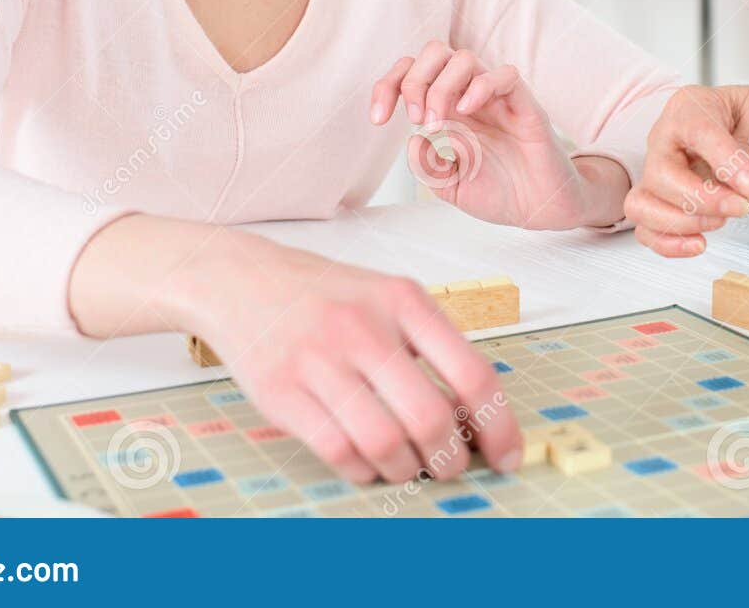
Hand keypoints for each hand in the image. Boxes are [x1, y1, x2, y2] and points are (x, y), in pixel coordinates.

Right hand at [175, 231, 522, 484]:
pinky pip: (338, 453)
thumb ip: (433, 345)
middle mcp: (364, 328)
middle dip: (450, 458)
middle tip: (450, 465)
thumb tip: (479, 415)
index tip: (507, 455)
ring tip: (408, 465)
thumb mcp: (389, 296)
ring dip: (407, 470)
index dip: (499, 426)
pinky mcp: (280, 393)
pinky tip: (367, 461)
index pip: (472, 373)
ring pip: (385, 443)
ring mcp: (318, 361)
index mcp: (404, 301)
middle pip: (430, 417)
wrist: (241, 278)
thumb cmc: (326, 296)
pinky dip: (363, 471)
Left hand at [370, 41, 624, 229]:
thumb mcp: (450, 188)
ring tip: (438, 122)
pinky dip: (481, 86)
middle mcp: (470, 97)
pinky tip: (468, 111)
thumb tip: (414, 140)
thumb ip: (428, 167)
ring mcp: (497, 99)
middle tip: (415, 118)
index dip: (389, 85)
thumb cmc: (501, 193)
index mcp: (448, 110)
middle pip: (435, 53)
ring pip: (464, 58)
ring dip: (441, 86)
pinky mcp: (525, 106)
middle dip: (413, 79)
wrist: (540, 210)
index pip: (413, 73)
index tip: (378, 119)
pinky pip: (505, 75)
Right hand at [623, 84, 748, 257]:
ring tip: (720, 221)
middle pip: (660, 174)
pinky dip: (669, 244)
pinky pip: (645, 230)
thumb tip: (744, 187)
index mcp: (690, 107)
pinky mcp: (657, 201)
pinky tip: (699, 243)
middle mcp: (663, 138)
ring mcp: (655, 171)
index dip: (724, 161)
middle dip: (702, 199)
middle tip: (740, 207)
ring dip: (681, 223)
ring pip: (641, 205)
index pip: (697, 132)